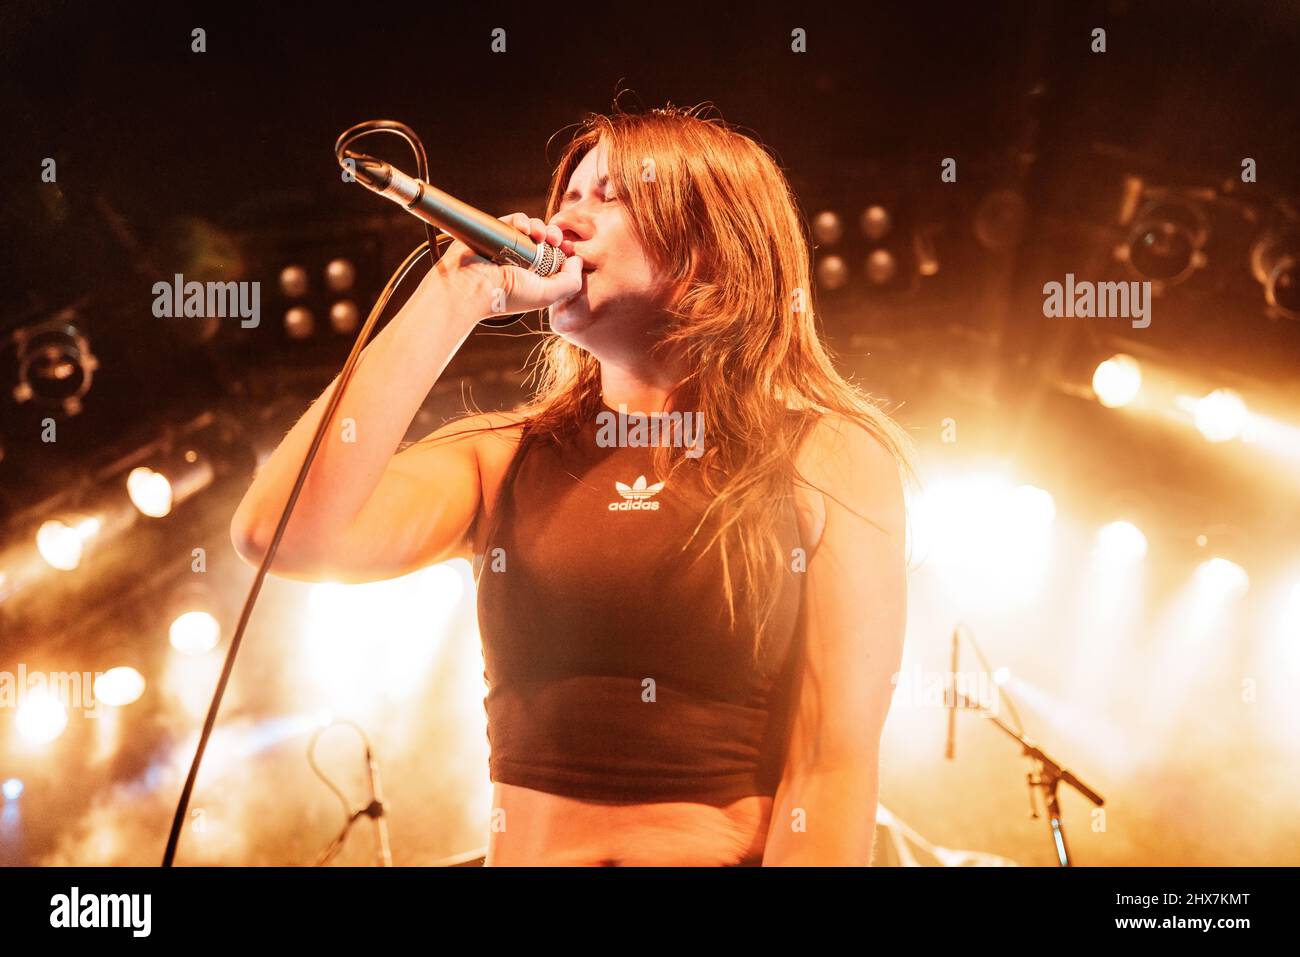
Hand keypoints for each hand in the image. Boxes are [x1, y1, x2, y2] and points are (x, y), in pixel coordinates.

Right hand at [433, 212, 582, 319]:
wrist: (471, 286)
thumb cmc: (506, 295)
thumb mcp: (547, 295)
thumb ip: (570, 281)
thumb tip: (577, 260)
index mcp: (535, 277)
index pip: (556, 258)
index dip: (565, 251)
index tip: (567, 249)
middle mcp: (522, 262)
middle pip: (546, 240)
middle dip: (554, 236)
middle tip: (555, 240)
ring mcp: (509, 246)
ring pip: (532, 228)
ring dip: (540, 227)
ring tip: (538, 235)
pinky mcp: (496, 232)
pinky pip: (515, 220)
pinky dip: (522, 220)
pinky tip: (524, 229)